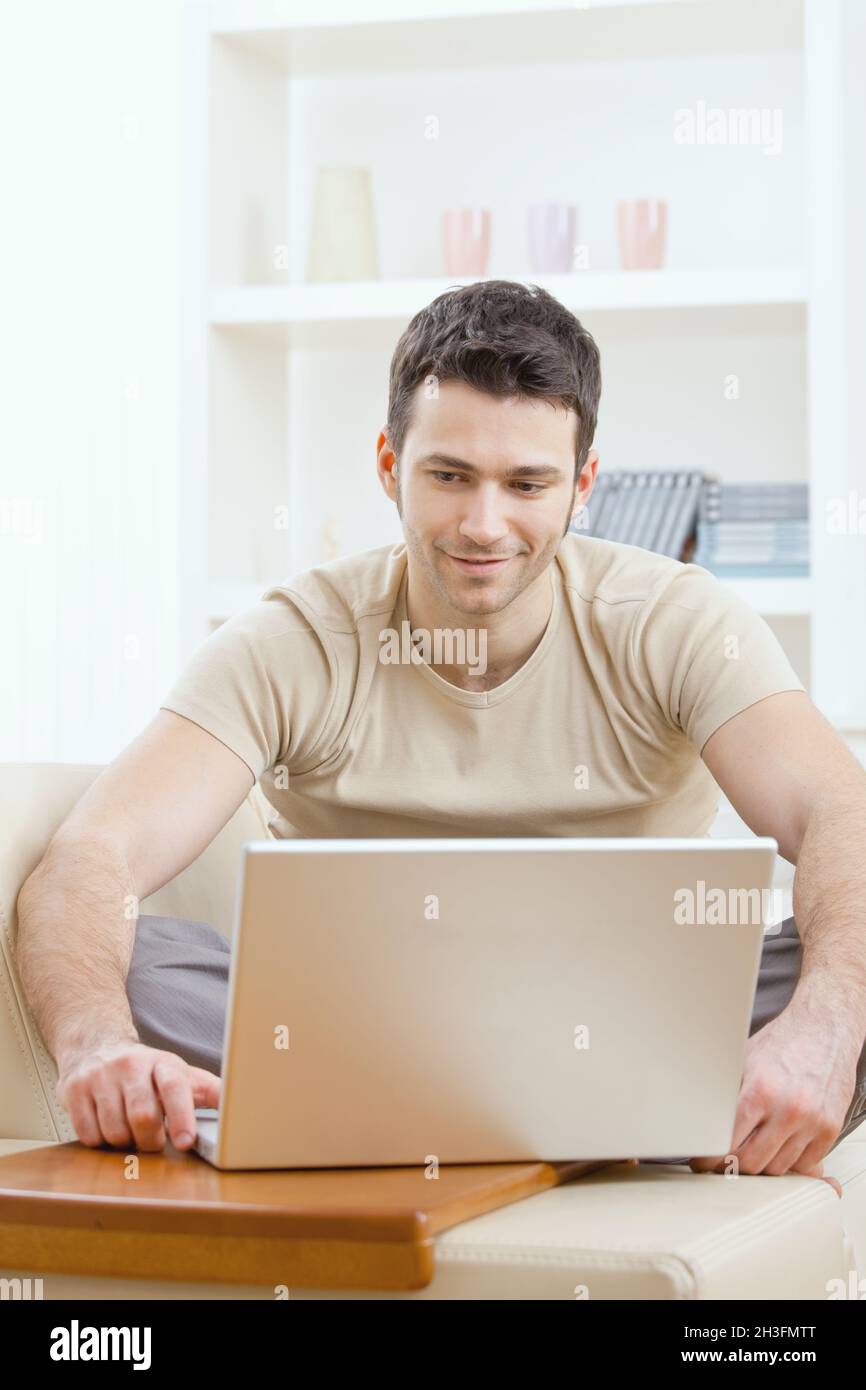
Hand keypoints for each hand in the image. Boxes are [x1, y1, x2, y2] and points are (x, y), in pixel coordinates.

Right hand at [56, 1040, 220, 1152]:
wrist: (96, 1045)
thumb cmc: (146, 1070)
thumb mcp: (181, 1075)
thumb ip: (211, 1091)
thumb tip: (243, 1106)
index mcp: (162, 1062)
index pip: (174, 1087)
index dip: (181, 1116)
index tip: (186, 1142)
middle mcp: (130, 1065)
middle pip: (142, 1116)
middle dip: (150, 1140)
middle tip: (152, 1140)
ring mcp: (99, 1076)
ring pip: (114, 1130)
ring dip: (124, 1142)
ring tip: (129, 1130)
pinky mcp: (73, 1090)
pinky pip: (87, 1133)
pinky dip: (99, 1141)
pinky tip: (106, 1126)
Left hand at [687, 1001, 860, 1194]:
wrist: (824, 1028)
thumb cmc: (783, 1042)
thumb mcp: (743, 1060)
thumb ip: (727, 1094)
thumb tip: (701, 1121)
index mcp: (760, 1090)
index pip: (729, 1142)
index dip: (711, 1157)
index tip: (704, 1161)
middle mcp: (788, 1109)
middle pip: (752, 1163)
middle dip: (733, 1166)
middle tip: (723, 1161)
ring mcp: (812, 1122)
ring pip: (778, 1168)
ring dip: (762, 1165)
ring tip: (751, 1150)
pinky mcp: (830, 1129)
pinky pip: (805, 1164)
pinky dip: (790, 1161)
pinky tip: (778, 1146)